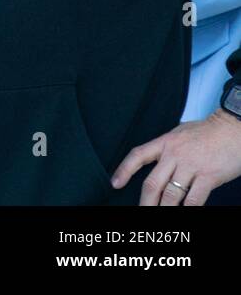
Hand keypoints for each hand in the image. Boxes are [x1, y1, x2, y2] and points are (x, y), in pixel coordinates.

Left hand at [112, 110, 240, 204]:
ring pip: (171, 194)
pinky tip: (184, 213)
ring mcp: (191, 166)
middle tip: (141, 211)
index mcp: (165, 142)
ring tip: (160, 216)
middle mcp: (174, 155)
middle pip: (152, 183)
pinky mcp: (208, 176)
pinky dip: (187, 209)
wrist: (232, 128)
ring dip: (164, 209)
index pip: (138, 155)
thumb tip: (158, 159)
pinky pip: (194, 199)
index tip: (115, 183)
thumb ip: (168, 147)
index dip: (124, 170)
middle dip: (145, 202)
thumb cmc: (208, 132)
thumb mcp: (180, 133)